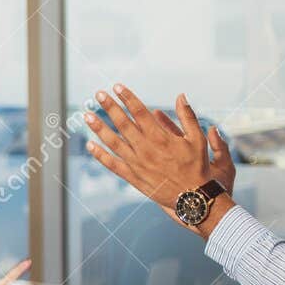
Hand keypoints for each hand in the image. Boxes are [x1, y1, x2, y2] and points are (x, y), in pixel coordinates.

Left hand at [83, 86, 235, 221]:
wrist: (193, 197)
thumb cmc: (197, 166)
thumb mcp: (197, 139)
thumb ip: (187, 116)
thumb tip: (181, 96)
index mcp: (161, 137)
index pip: (140, 112)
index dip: (128, 98)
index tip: (117, 86)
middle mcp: (146, 149)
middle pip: (123, 124)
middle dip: (110, 107)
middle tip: (98, 94)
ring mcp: (137, 163)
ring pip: (114, 142)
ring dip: (99, 128)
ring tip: (86, 115)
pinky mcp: (133, 177)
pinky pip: (113, 164)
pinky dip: (100, 155)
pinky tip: (90, 145)